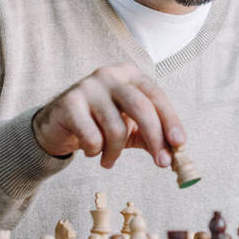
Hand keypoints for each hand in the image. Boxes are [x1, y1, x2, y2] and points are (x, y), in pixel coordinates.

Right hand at [31, 63, 184, 168]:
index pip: (156, 95)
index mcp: (130, 75)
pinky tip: (89, 150)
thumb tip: (174, 154)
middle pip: (140, 107)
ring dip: (115, 152)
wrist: (57, 125)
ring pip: (116, 127)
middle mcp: (110, 75)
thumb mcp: (130, 128)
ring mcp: (88, 86)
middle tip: (162, 163)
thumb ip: (152, 136)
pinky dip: (95, 151)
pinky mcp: (69, 103)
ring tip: (108, 160)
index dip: (171, 120)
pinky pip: (92, 137)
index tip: (180, 144)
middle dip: (155, 138)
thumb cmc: (100, 124)